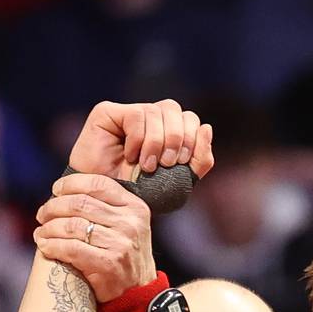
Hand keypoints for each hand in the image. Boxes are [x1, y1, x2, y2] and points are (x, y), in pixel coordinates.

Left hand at [35, 172, 159, 301]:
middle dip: (53, 207)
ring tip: (41, 233)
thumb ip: (106, 207)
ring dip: (49, 228)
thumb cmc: (124, 256)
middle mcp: (129, 223)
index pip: (98, 184)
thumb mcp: (127, 225)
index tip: (56, 190)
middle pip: (80, 203)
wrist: (138, 293)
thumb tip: (67, 191)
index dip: (71, 184)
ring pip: (72, 225)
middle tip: (42, 215)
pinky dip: (52, 246)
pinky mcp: (108, 264)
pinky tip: (45, 247)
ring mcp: (120, 243)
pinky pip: (71, 248)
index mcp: (134, 207)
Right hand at [68, 100, 214, 180]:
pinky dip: (138, 139)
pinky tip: (130, 155)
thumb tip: (207, 128)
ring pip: (156, 112)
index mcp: (167, 131)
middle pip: (175, 110)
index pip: (190, 119)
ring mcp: (129, 113)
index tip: (182, 162)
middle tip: (166, 164)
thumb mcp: (177, 181)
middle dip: (177, 138)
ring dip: (156, 142)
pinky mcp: (108, 112)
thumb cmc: (138, 192)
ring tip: (146, 166)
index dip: (192, 137)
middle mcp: (149, 118)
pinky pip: (135, 115)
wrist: (104, 201)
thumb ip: (199, 160)